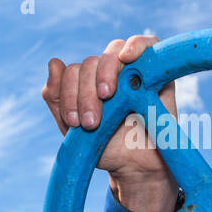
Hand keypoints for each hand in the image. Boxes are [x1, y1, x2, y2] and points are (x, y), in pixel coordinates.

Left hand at [42, 35, 178, 211]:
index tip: (74, 122)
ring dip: (106, 72)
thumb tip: (54, 62)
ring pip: (112, 53)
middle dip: (85, 93)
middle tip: (92, 122)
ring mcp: (133, 70)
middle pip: (90, 63)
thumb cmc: (105, 148)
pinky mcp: (157, 71)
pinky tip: (127, 57)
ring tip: (108, 95)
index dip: (68, 94)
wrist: (136, 167)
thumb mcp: (73, 129)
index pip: (72, 72)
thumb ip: (57, 98)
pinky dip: (136, 45)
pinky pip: (148, 44)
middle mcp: (108, 72)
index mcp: (87, 83)